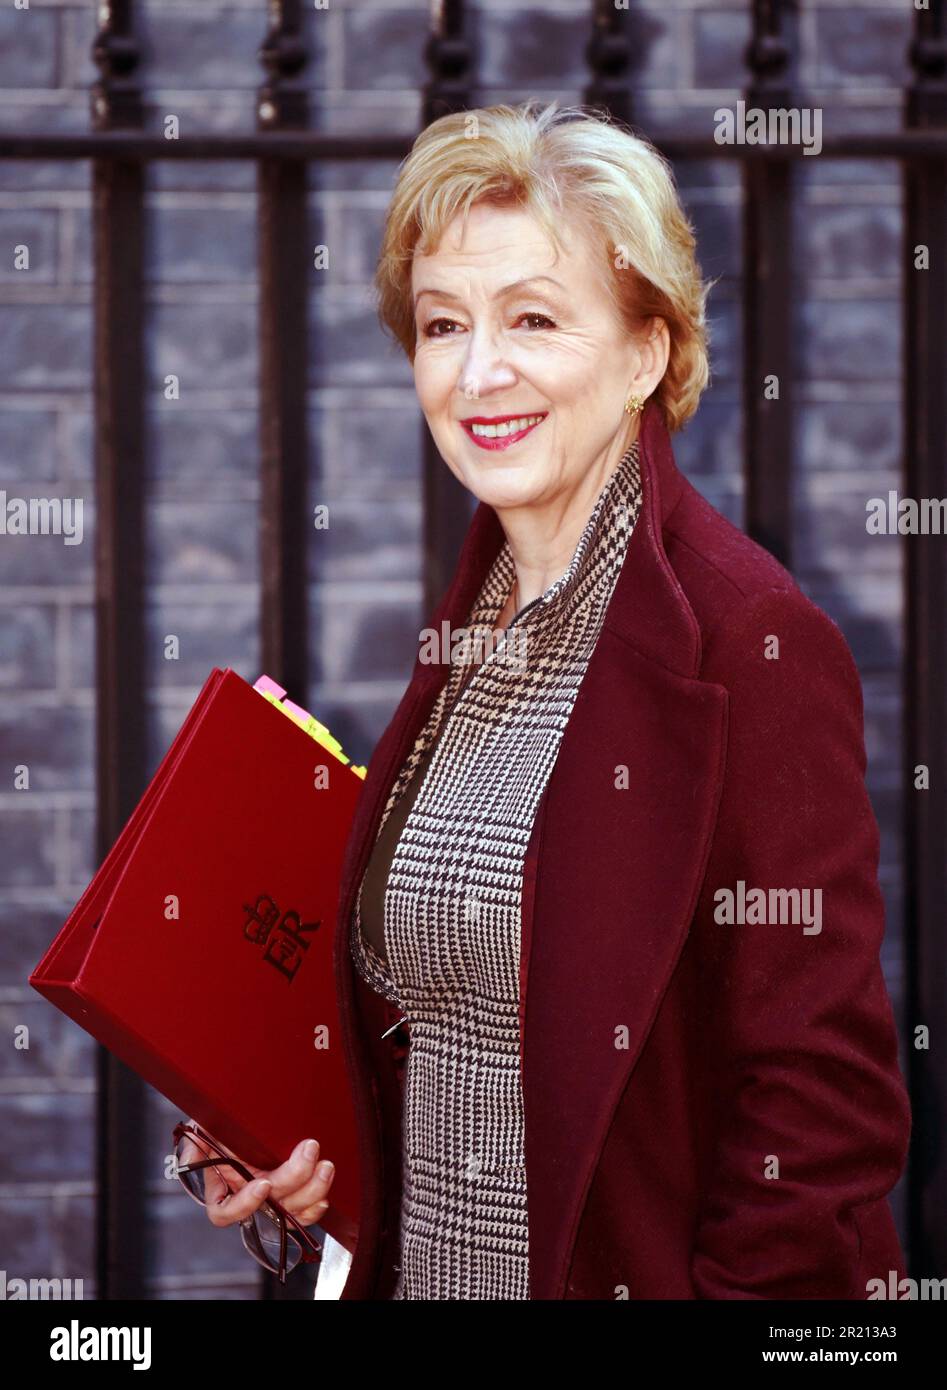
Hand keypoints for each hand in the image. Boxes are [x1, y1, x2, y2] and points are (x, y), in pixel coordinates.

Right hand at [193, 1136, 335, 1230]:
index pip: (225, 1212)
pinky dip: (317, 1202)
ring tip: (326, 1165)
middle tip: (309, 1150)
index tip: (263, 1183)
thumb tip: (190, 1159)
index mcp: (222, 1187)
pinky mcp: (293, 1193)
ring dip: (313, 1190)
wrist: (246, 1114)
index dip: (245, 1203)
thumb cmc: (224, 1122)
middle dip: (294, 1179)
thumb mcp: (204, 1127)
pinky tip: (326, 1185)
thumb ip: (196, 1144)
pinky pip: (306, 1210)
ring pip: (292, 1211)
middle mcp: (247, 1196)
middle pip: (270, 1206)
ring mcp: (271, 1198)